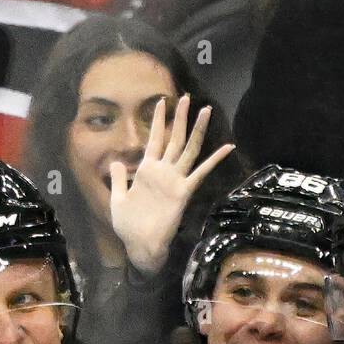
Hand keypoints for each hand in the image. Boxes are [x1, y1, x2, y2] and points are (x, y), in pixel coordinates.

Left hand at [111, 94, 235, 274]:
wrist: (139, 245)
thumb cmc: (128, 226)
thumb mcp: (117, 198)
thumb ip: (119, 178)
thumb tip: (116, 161)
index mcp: (146, 171)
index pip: (154, 140)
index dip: (158, 121)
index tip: (162, 101)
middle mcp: (163, 172)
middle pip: (174, 139)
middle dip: (180, 118)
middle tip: (188, 98)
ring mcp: (174, 180)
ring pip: (188, 149)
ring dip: (196, 129)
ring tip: (205, 110)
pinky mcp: (183, 192)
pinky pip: (201, 173)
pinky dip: (214, 160)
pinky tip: (227, 147)